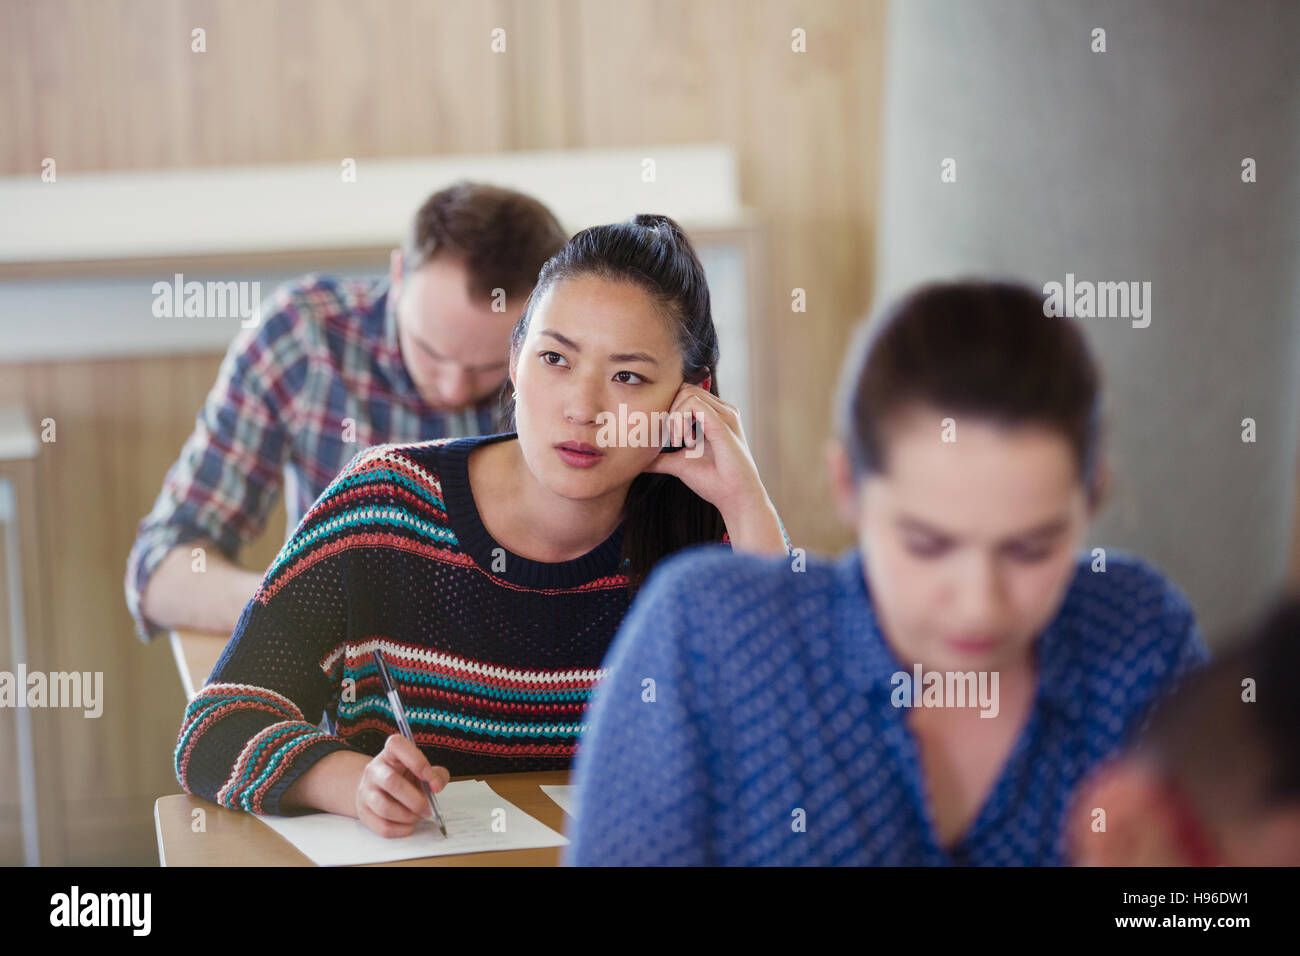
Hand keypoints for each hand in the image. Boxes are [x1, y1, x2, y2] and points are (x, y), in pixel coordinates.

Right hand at [355, 734, 449, 837]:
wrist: (378, 790)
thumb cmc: (406, 778)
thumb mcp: (423, 770)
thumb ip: (437, 775)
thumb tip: (436, 786)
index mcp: (390, 753)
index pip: (397, 745)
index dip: (416, 760)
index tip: (428, 777)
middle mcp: (374, 769)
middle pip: (391, 781)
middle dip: (415, 799)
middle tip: (428, 807)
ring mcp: (366, 791)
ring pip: (384, 807)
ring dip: (408, 816)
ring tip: (418, 816)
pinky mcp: (364, 812)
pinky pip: (382, 826)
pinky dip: (401, 829)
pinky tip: (409, 824)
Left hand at [642, 385, 783, 553]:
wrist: (735, 498)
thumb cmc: (714, 482)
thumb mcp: (681, 465)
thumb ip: (661, 458)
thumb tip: (639, 460)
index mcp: (716, 416)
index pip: (686, 394)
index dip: (670, 410)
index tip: (669, 437)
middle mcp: (723, 410)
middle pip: (684, 389)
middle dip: (670, 410)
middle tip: (672, 439)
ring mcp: (725, 414)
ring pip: (687, 392)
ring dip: (674, 416)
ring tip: (679, 442)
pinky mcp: (722, 422)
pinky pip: (693, 403)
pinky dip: (680, 419)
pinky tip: (684, 442)